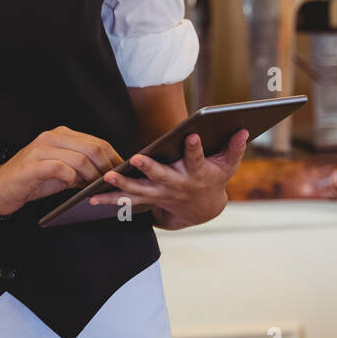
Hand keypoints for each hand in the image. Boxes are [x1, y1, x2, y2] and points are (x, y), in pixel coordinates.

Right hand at [0, 126, 124, 215]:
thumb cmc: (31, 181)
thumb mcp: (61, 172)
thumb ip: (81, 168)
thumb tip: (108, 175)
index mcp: (61, 135)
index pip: (96, 142)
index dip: (113, 157)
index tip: (122, 172)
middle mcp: (52, 137)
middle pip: (92, 148)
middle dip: (106, 167)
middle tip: (111, 182)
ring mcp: (41, 149)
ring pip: (80, 158)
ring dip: (92, 175)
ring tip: (94, 187)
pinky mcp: (33, 165)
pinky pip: (61, 168)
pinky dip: (72, 178)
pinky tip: (73, 186)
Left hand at [88, 129, 249, 228]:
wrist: (202, 208)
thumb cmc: (214, 178)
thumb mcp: (228, 165)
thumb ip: (235, 148)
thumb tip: (244, 129)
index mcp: (197, 174)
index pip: (196, 159)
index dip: (194, 148)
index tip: (191, 135)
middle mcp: (177, 185)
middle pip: (162, 176)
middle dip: (150, 167)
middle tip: (137, 158)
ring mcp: (161, 194)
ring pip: (140, 191)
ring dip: (122, 185)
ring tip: (107, 177)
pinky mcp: (148, 199)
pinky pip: (127, 202)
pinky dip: (110, 200)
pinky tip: (92, 197)